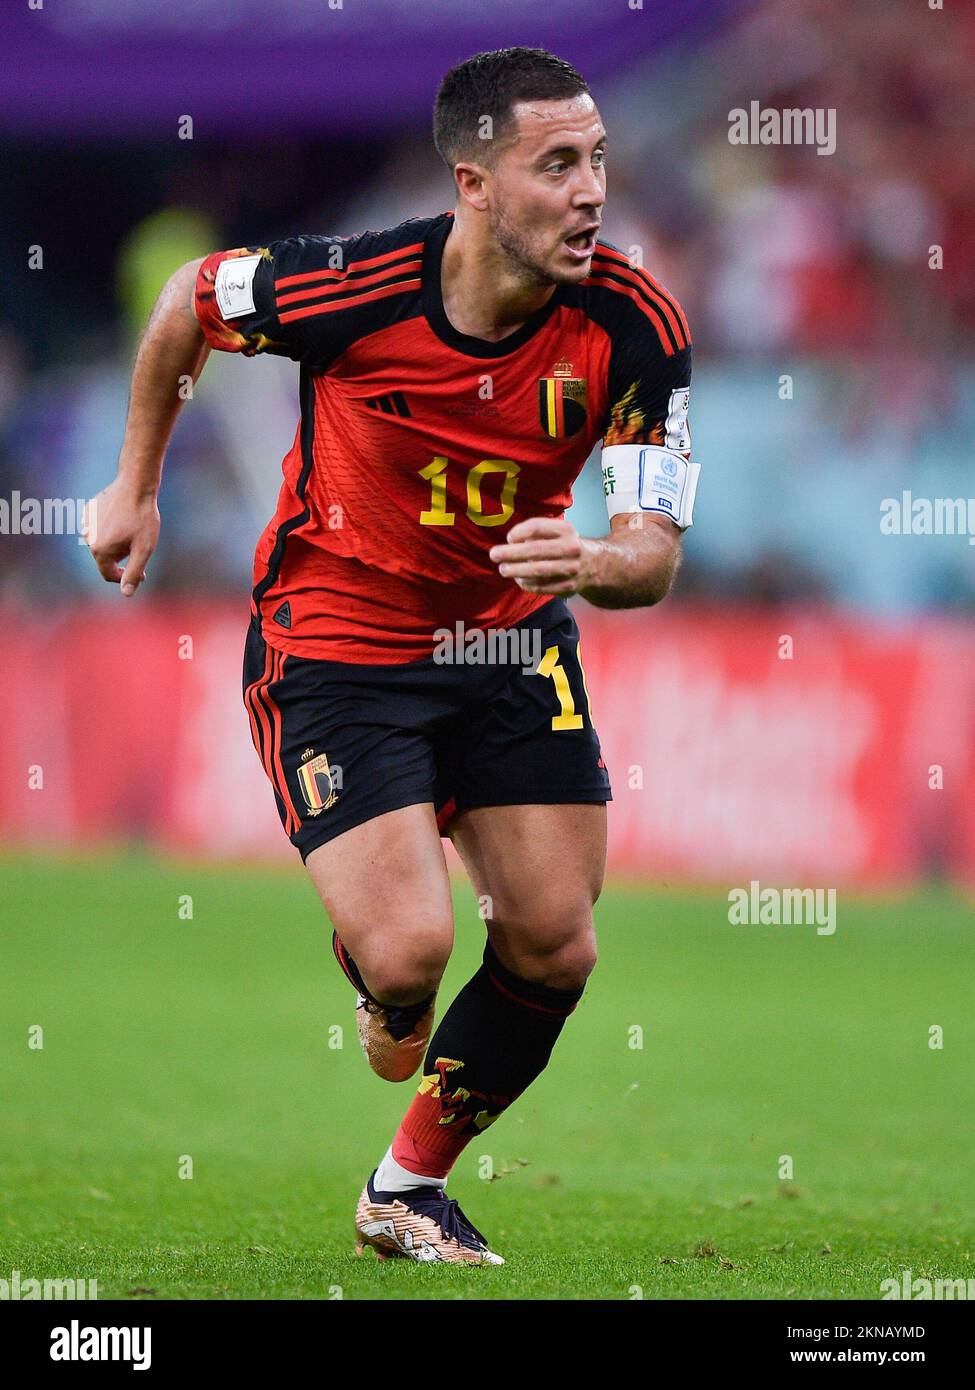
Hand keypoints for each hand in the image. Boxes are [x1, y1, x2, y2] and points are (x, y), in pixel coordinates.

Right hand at [82, 476, 159, 596]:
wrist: (135, 485)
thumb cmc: (142, 518)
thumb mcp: (143, 549)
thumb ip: (133, 572)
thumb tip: (126, 594)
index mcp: (99, 550)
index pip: (108, 574)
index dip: (125, 576)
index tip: (142, 572)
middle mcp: (88, 537)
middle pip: (106, 558)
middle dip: (122, 556)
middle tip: (139, 544)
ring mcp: (86, 523)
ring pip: (103, 542)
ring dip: (116, 541)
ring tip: (132, 529)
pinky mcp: (88, 511)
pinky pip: (100, 527)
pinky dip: (110, 527)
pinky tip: (123, 518)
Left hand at [488, 517, 596, 595]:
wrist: (594, 565)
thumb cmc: (565, 544)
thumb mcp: (557, 531)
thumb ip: (536, 532)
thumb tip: (511, 542)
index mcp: (566, 530)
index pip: (538, 527)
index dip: (520, 532)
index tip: (508, 538)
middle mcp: (571, 548)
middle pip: (536, 550)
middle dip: (512, 553)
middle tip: (494, 555)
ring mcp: (571, 569)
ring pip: (539, 570)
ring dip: (517, 570)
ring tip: (503, 569)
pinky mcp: (568, 587)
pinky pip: (543, 586)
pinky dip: (527, 583)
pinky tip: (518, 580)